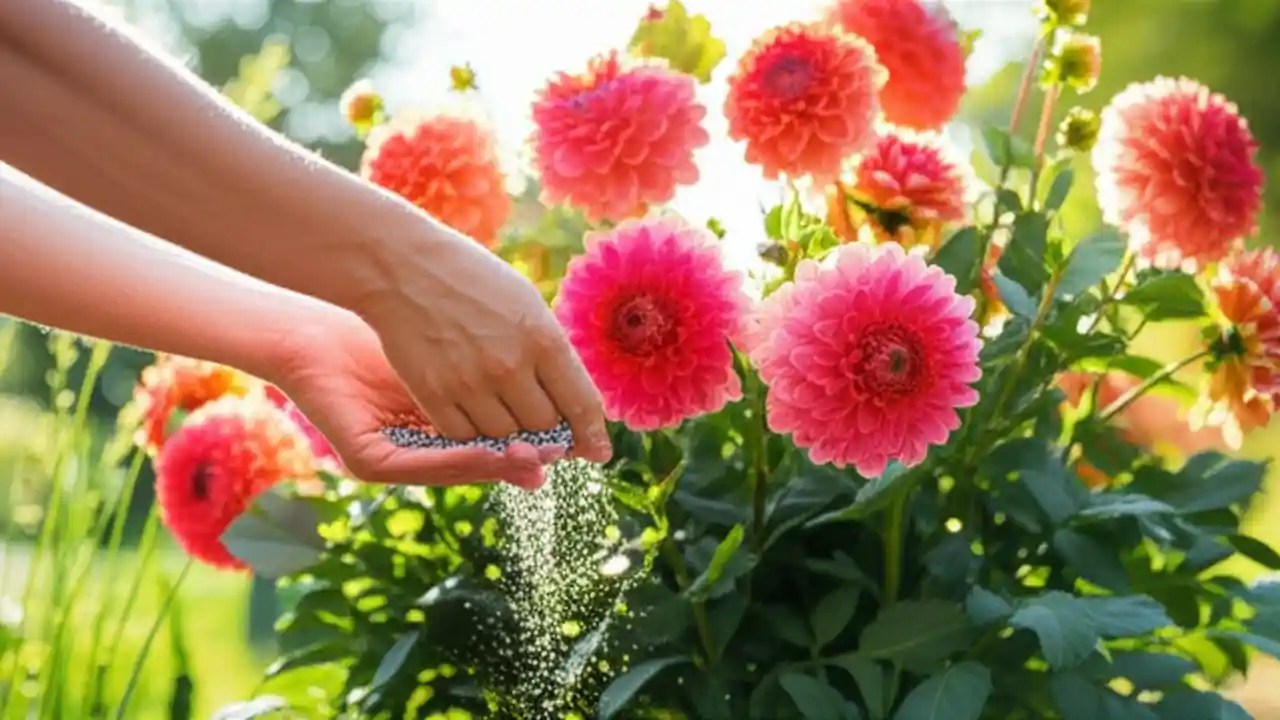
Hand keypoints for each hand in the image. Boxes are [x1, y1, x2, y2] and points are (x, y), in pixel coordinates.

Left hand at [266, 307, 559, 488]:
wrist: (312, 336)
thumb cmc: (384, 331)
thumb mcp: (443, 352)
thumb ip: (487, 371)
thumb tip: (551, 377)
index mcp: (436, 430)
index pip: (497, 444)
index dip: (536, 443)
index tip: (580, 444)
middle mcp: (417, 453)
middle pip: (487, 460)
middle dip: (527, 457)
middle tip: (566, 454)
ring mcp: (396, 461)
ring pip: (464, 468)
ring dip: (505, 465)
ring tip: (543, 457)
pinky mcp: (372, 463)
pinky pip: (427, 467)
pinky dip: (467, 461)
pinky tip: (501, 453)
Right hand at [358, 224, 611, 461]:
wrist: (402, 267)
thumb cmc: (472, 279)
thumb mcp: (526, 304)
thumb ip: (552, 353)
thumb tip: (576, 405)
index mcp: (542, 338)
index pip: (582, 404)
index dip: (592, 435)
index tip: (597, 451)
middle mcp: (509, 366)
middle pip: (546, 428)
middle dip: (549, 429)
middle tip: (542, 422)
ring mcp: (470, 384)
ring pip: (507, 439)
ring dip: (510, 431)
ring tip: (501, 405)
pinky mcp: (434, 395)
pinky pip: (466, 438)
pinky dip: (473, 433)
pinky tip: (471, 409)